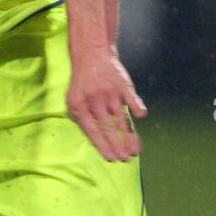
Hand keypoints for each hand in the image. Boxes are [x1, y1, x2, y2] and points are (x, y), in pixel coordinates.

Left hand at [66, 45, 146, 160]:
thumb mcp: (74, 102)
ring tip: (135, 152)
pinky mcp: (122, 84)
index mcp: (79, 106)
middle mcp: (94, 99)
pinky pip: (131, 97)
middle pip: (108, 127)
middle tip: (125, 159)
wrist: (91, 55)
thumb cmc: (83, 86)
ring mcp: (109, 91)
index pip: (92, 130)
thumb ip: (83, 122)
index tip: (111, 159)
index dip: (102, 146)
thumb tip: (98, 145)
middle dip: (117, 146)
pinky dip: (136, 106)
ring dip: (129, 136)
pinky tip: (141, 117)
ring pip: (121, 117)